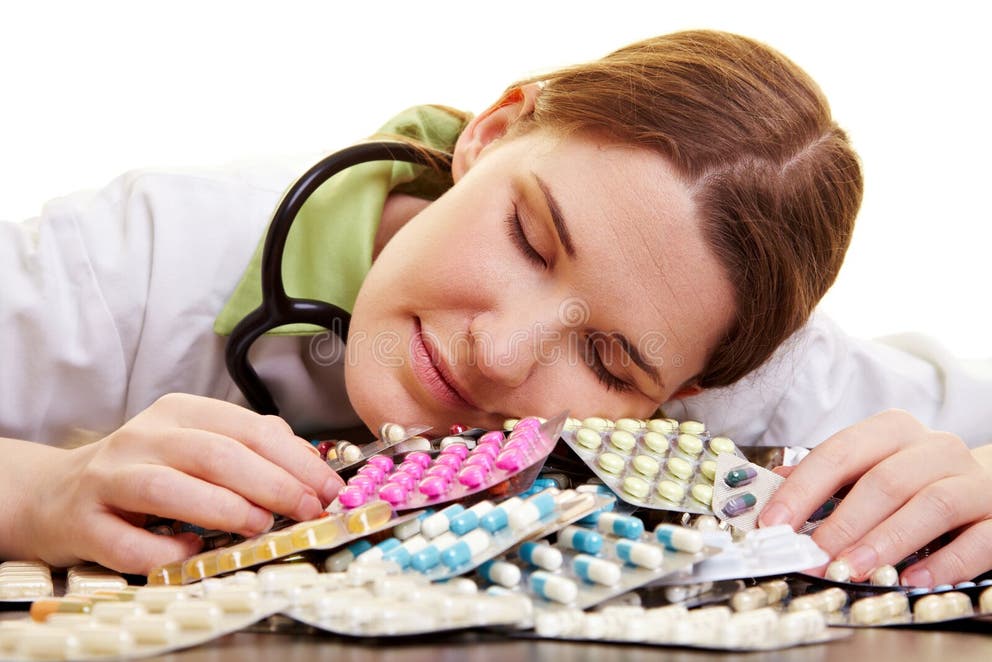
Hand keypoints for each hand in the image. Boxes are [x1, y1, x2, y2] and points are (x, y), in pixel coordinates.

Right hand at [24, 393, 343, 573]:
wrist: (58, 493)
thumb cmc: (146, 471)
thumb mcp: (197, 443)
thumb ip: (249, 446)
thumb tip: (308, 462)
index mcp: (180, 412)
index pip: (249, 429)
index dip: (296, 460)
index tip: (329, 489)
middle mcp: (144, 437)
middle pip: (216, 455)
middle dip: (273, 484)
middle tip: (306, 510)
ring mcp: (109, 477)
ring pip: (170, 489)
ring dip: (224, 510)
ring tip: (259, 527)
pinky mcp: (83, 520)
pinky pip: (128, 543)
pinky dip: (165, 551)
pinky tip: (191, 552)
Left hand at [758, 409, 991, 586]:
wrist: (988, 484)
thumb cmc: (916, 478)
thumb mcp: (871, 466)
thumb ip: (827, 477)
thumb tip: (773, 486)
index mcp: (893, 431)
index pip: (841, 453)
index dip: (804, 488)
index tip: (774, 522)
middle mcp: (935, 449)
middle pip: (885, 481)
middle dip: (843, 523)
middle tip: (815, 557)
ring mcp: (974, 481)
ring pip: (931, 505)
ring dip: (887, 541)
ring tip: (854, 569)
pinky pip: (978, 539)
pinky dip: (945, 563)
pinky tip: (913, 580)